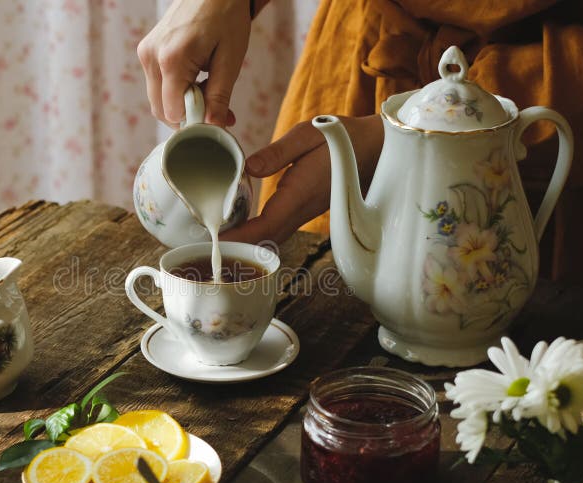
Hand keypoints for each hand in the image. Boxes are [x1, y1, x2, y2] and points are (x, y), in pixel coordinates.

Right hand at [137, 0, 250, 126]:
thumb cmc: (226, 16)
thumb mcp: (230, 59)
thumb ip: (219, 96)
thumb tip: (213, 126)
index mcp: (171, 59)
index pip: (172, 113)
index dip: (194, 121)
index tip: (216, 115)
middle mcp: (151, 57)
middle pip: (160, 110)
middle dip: (187, 116)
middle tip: (216, 108)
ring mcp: (146, 53)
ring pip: (157, 99)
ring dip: (181, 104)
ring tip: (207, 88)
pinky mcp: (147, 50)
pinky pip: (157, 84)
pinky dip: (175, 90)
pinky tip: (196, 78)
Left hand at [221, 115, 382, 244]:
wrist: (375, 148)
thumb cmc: (342, 138)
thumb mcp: (307, 134)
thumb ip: (277, 153)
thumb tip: (249, 168)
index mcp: (300, 194)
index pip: (266, 226)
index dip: (241, 237)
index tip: (218, 241)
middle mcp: (302, 211)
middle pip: (266, 240)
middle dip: (238, 247)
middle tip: (208, 246)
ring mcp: (304, 214)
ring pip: (272, 238)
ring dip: (248, 243)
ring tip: (219, 241)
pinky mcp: (304, 211)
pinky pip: (279, 230)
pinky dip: (258, 235)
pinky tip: (241, 230)